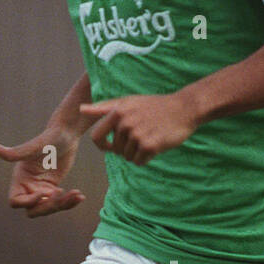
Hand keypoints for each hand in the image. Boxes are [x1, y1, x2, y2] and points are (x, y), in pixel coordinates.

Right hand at [0, 129, 84, 217]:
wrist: (66, 133)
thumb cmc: (49, 137)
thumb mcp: (35, 147)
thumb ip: (16, 152)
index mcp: (20, 178)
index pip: (16, 201)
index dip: (29, 202)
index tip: (45, 192)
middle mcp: (28, 186)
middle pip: (33, 209)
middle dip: (48, 206)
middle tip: (62, 192)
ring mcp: (41, 189)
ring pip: (48, 209)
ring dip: (62, 205)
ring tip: (77, 194)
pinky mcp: (54, 189)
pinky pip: (59, 204)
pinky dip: (70, 203)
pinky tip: (80, 196)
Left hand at [79, 92, 198, 163]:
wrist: (183, 108)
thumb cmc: (154, 106)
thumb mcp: (128, 102)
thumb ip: (103, 107)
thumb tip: (81, 109)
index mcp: (117, 111)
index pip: (97, 137)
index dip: (102, 146)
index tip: (111, 147)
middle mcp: (125, 123)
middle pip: (115, 150)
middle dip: (125, 148)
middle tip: (142, 137)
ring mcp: (137, 135)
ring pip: (127, 157)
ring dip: (137, 153)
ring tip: (150, 139)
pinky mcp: (149, 146)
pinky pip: (139, 162)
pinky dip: (146, 158)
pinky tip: (156, 146)